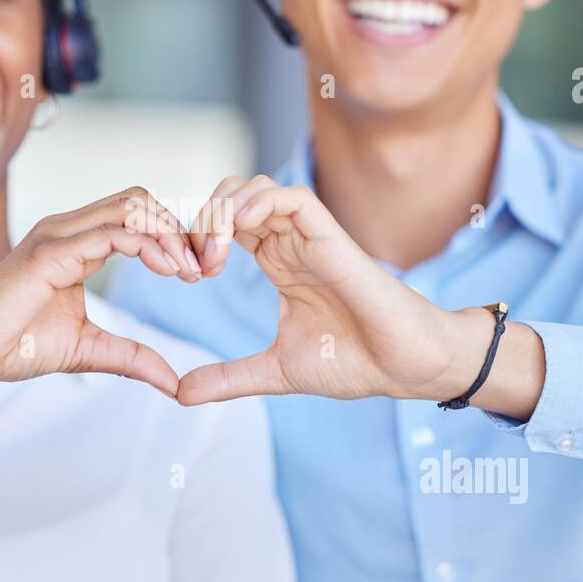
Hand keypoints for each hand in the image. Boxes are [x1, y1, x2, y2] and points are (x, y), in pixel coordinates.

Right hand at [0, 187, 202, 396]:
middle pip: (140, 200)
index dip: (173, 236)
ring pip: (131, 206)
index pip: (136, 216)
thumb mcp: (88, 350)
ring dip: (170, 233)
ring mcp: (58, 235)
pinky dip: (149, 244)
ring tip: (189, 270)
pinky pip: (113, 231)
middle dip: (179, 228)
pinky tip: (168, 270)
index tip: (198, 273)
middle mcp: (67, 228)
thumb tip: (173, 382)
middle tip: (203, 268)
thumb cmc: (13, 345)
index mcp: (75, 242)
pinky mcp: (51, 252)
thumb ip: (131, 357)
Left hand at [179, 175, 474, 405]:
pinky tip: (240, 231)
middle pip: (231, 195)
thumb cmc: (352, 362)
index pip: (224, 223)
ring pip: (255, 187)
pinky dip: (259, 202)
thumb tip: (180, 394)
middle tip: (193, 264)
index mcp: (276, 262)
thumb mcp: (273, 371)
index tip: (186, 276)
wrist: (402, 367)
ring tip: (214, 255)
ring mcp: (310, 236)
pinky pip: (292, 196)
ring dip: (223, 211)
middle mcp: (289, 242)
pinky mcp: (331, 236)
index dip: (195, 238)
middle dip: (201, 219)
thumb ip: (228, 377)